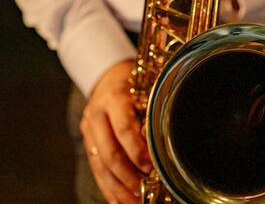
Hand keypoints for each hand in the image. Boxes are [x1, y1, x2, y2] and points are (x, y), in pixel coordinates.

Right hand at [80, 59, 150, 203]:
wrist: (107, 73)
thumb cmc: (135, 79)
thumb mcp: (147, 83)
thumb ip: (157, 105)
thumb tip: (176, 131)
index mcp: (114, 97)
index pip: (124, 128)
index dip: (138, 151)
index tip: (154, 167)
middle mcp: (97, 114)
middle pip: (110, 153)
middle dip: (129, 176)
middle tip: (146, 189)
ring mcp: (89, 129)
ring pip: (101, 166)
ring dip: (119, 188)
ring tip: (135, 202)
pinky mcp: (87, 141)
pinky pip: (96, 169)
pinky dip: (108, 188)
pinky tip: (120, 201)